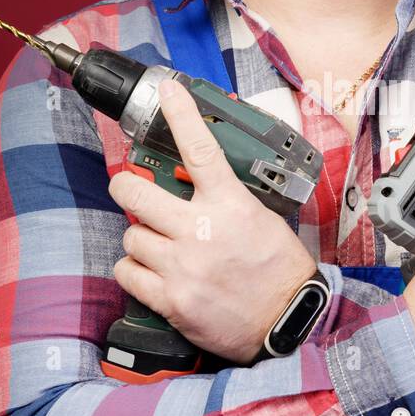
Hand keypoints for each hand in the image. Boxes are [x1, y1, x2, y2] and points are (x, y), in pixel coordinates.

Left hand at [107, 77, 319, 363]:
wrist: (288, 322)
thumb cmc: (281, 271)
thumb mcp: (263, 220)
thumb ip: (228, 200)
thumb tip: (201, 181)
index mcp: (230, 206)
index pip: (200, 150)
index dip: (180, 115)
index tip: (168, 92)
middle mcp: (201, 231)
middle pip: (135, 193)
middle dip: (126, 187)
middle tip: (130, 188)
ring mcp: (182, 267)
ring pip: (130, 236)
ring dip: (139, 237)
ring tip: (157, 245)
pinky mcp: (171, 299)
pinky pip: (127, 273)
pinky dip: (134, 270)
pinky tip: (151, 272)